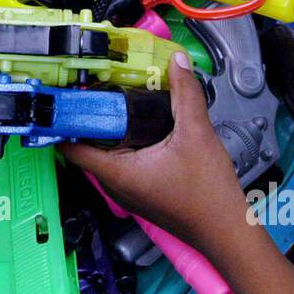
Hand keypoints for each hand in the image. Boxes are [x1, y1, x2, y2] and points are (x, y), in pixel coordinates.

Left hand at [62, 53, 245, 242]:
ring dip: (111, 130)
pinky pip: (122, 163)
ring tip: (121, 103)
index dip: (67, 119)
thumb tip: (177, 63)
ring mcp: (127, 191)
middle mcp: (115, 185)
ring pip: (106, 154)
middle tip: (101, 89)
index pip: (71, 147)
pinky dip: (126, 144)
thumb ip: (186, 93)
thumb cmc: (208, 196)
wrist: (226, 231)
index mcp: (117, 173)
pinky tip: (143, 128)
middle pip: (88, 146)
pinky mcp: (140, 192)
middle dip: (93, 117)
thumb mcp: (197, 134)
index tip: (71, 95)